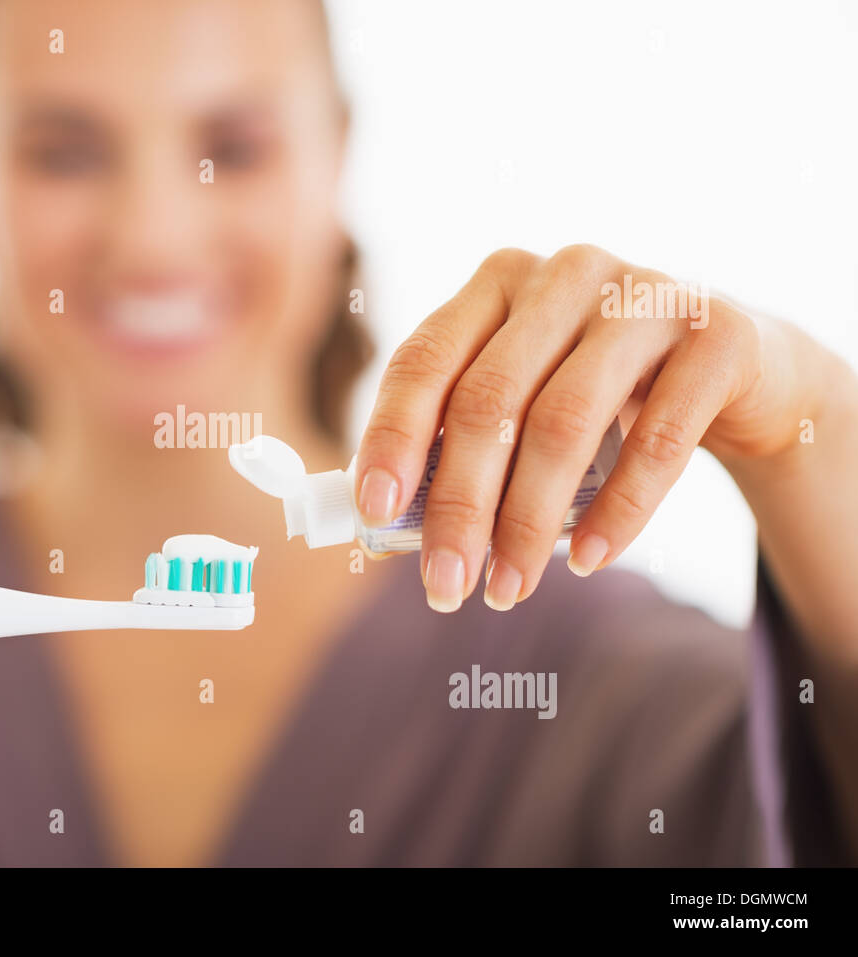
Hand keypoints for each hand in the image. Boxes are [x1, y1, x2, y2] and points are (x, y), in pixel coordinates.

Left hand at [354, 244, 805, 611]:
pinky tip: (587, 561)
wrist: (741, 367)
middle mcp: (564, 274)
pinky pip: (657, 441)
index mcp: (498, 282)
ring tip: (508, 588)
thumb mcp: (530, 396)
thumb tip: (393, 522)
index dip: (392, 436)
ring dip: (527, 522)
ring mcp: (644, 297)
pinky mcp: (717, 336)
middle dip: (459, 506)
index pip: (425, 359)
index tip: (374, 511)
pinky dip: (616, 512)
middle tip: (445, 585)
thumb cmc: (604, 393)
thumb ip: (467, 438)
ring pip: (563, 422)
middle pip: (488, 400)